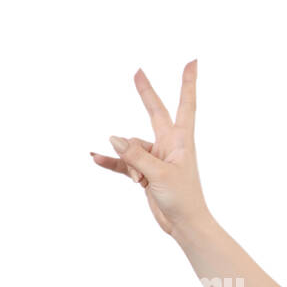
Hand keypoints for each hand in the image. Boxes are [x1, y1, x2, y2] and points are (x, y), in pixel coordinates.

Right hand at [90, 60, 209, 237]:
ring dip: (129, 161)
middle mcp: (169, 145)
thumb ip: (136, 155)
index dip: (187, 83)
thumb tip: (114, 137)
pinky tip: (94, 157)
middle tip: (137, 71)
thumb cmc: (184, 199)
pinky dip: (111, 161)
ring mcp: (156, 157)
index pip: (185, 105)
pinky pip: (123, 162)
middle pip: (155, 113)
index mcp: (182, 140)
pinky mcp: (145, 172)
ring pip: (131, 146)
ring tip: (142, 180)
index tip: (192, 62)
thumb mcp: (160, 175)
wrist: (185, 225)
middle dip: (146, 94)